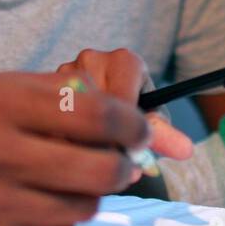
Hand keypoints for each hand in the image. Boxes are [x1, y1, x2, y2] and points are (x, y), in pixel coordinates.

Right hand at [0, 72, 151, 225]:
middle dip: (121, 164)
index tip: (140, 130)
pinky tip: (34, 207)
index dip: (132, 124)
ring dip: (87, 195)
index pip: (95, 114)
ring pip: (83, 207)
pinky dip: (56, 223)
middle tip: (121, 162)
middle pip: (100, 168)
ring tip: (66, 182)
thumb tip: (122, 108)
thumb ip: (53, 94)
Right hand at [55, 48, 193, 160]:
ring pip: (65, 117)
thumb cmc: (135, 114)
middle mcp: (90, 59)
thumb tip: (185, 151)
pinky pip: (47, 122)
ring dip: (79, 145)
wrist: (106, 104)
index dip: (125, 134)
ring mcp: (61, 72)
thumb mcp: (152, 124)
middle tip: (115, 166)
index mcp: (123, 61)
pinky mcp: (39, 91)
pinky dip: (59, 143)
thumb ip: (164, 135)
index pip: (121, 100)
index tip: (131, 156)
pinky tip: (72, 157)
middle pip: (91, 108)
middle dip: (103, 142)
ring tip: (96, 163)